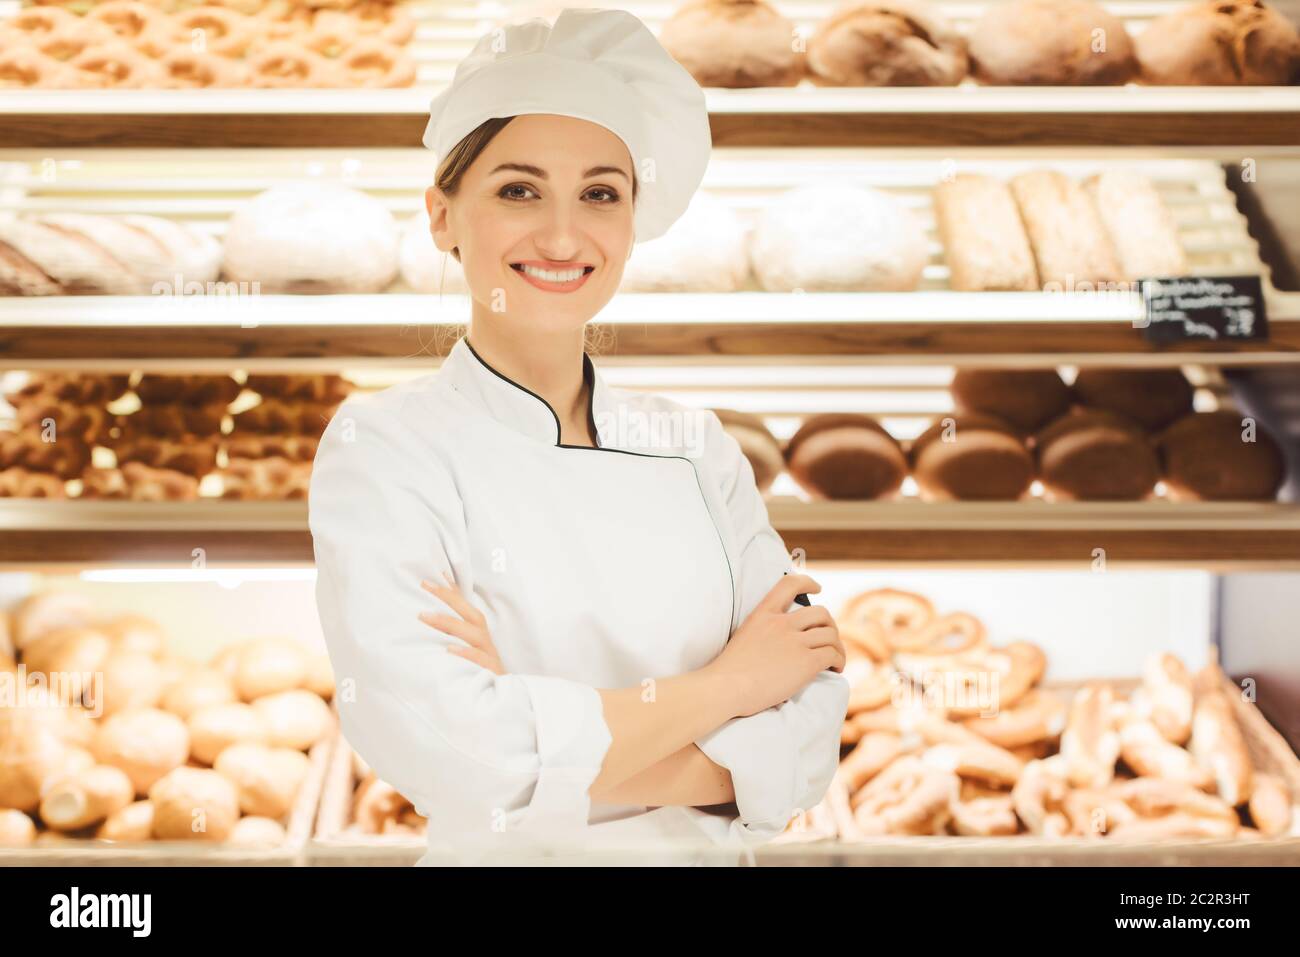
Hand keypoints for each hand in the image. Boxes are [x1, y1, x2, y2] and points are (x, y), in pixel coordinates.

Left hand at [418, 571, 504, 674]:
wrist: (501, 701)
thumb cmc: (477, 673)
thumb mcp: (465, 653)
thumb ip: (451, 637)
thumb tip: (425, 621)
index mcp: (479, 634)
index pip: (466, 607)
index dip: (452, 591)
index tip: (433, 576)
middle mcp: (485, 641)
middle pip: (471, 614)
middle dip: (448, 597)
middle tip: (425, 585)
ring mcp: (490, 655)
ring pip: (474, 634)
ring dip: (449, 623)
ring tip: (425, 616)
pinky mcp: (491, 672)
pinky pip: (479, 661)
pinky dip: (466, 653)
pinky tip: (449, 649)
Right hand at [704, 573, 844, 719]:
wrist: (727, 688)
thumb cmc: (729, 671)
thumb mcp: (744, 636)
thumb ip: (763, 631)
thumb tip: (779, 644)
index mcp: (763, 614)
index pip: (789, 584)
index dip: (808, 582)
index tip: (817, 589)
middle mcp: (781, 624)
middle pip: (821, 613)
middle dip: (830, 625)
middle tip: (829, 640)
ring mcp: (795, 641)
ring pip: (831, 635)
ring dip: (837, 647)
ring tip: (835, 659)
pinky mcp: (806, 661)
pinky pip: (832, 654)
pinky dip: (839, 661)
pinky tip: (835, 669)